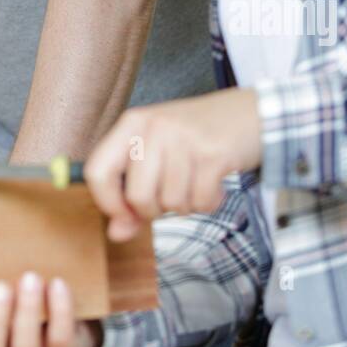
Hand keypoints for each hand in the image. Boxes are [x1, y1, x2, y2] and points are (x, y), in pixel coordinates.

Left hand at [85, 87, 261, 239]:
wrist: (248, 113)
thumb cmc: (195, 137)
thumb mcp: (156, 155)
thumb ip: (130, 195)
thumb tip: (115, 233)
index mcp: (132, 123)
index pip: (98, 171)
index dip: (108, 203)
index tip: (124, 215)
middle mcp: (154, 126)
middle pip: (136, 196)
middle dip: (153, 210)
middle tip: (170, 195)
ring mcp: (184, 138)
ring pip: (170, 202)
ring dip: (185, 204)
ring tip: (195, 182)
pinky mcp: (213, 154)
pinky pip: (200, 201)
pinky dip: (207, 202)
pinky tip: (213, 183)